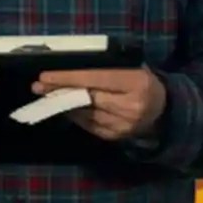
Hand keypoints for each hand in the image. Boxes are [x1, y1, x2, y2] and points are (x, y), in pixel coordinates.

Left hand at [34, 67, 166, 140]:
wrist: (164, 110)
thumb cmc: (140, 81)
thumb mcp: (131, 67)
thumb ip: (106, 66)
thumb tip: (69, 65)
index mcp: (135, 82)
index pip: (96, 78)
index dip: (69, 78)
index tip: (45, 76)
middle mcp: (131, 106)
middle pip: (87, 98)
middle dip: (59, 91)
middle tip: (38, 86)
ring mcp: (123, 125)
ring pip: (84, 113)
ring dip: (63, 104)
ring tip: (47, 94)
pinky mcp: (116, 137)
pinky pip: (87, 125)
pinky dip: (74, 115)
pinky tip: (64, 107)